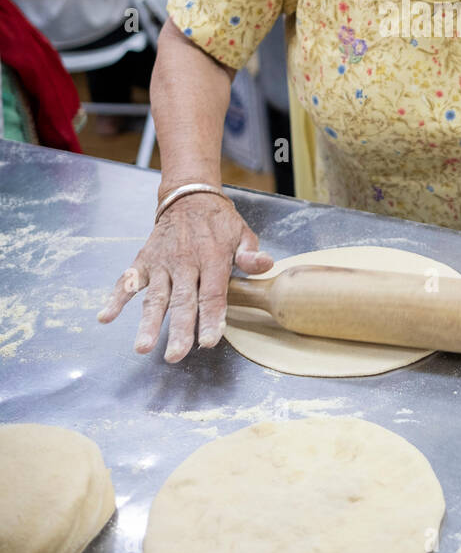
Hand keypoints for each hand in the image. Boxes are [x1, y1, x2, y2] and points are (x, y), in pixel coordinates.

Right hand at [99, 194, 272, 362]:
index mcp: (212, 258)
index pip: (212, 294)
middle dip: (178, 330)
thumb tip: (264, 264)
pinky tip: (105, 317)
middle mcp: (185, 262)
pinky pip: (128, 280)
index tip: (209, 341)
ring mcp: (162, 262)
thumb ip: (251, 252)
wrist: (188, 196)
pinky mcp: (144, 260)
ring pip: (155, 296)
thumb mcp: (242, 232)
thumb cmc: (218, 222)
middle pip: (182, 301)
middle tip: (175, 356)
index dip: (211, 318)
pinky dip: (116, 298)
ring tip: (142, 346)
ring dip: (147, 322)